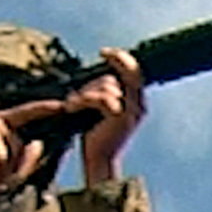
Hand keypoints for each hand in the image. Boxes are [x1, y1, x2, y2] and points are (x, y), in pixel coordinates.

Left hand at [75, 46, 145, 184]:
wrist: (98, 159)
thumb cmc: (97, 133)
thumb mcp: (103, 107)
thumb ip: (107, 90)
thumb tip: (104, 71)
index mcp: (138, 102)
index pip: (134, 70)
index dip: (120, 57)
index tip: (104, 52)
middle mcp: (139, 105)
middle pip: (115, 76)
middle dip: (91, 84)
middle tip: (76, 97)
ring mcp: (131, 111)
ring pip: (106, 86)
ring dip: (84, 94)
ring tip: (72, 105)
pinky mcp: (120, 118)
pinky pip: (99, 98)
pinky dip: (82, 101)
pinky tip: (71, 108)